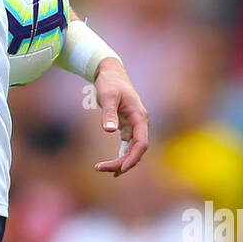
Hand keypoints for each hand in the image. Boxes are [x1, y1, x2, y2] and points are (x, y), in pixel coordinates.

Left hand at [91, 58, 149, 175]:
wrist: (110, 72)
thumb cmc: (110, 82)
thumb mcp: (107, 96)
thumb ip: (109, 113)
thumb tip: (110, 130)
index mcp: (139, 117)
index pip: (141, 143)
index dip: (133, 157)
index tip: (120, 168)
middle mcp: (140, 123)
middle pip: (136, 150)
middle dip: (121, 162)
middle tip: (101, 168)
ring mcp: (134, 125)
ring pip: (131, 149)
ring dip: (120, 161)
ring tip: (103, 169)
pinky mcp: (127, 125)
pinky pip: (127, 145)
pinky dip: (121, 155)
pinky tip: (113, 165)